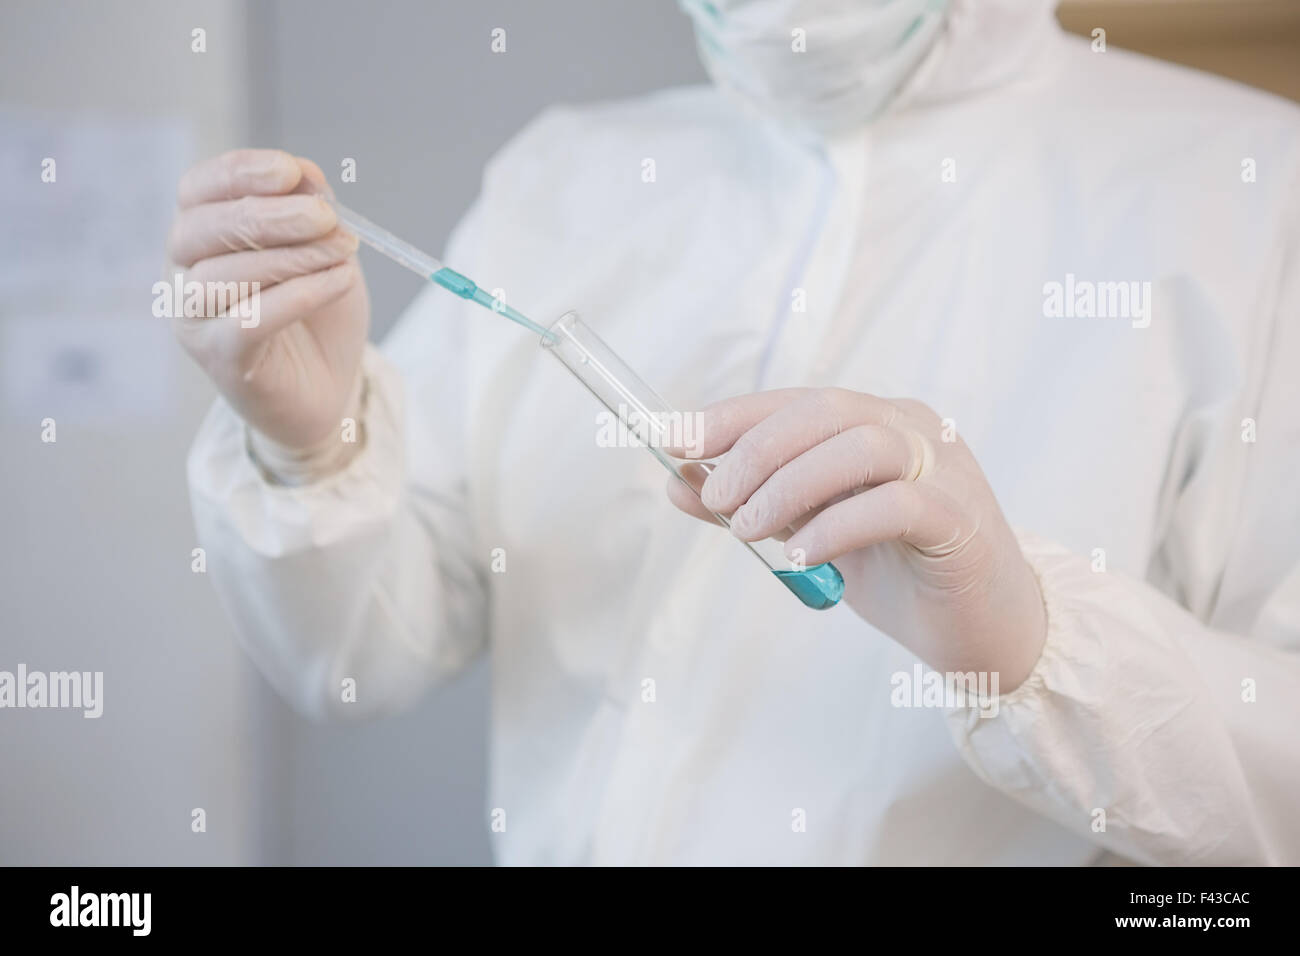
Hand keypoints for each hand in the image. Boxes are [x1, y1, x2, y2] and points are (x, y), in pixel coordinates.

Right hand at [165, 149, 369, 450]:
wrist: (329, 386)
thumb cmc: (318, 314)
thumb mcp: (323, 250)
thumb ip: (310, 211)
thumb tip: (305, 174)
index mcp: (202, 235)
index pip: (198, 188)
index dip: (239, 173)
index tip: (289, 171)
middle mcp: (185, 273)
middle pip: (203, 229)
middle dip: (268, 215)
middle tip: (326, 217)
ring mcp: (195, 319)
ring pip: (224, 276)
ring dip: (291, 257)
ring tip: (343, 251)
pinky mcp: (221, 358)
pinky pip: (249, 320)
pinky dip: (299, 295)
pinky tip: (340, 281)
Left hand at [667, 388, 1046, 689]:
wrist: (984, 631)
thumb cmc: (899, 575)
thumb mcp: (811, 533)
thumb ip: (755, 504)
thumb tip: (678, 484)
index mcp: (877, 422)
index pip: (797, 401)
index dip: (733, 416)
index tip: (676, 439)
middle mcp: (913, 430)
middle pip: (826, 412)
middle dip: (757, 450)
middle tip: (719, 500)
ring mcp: (944, 469)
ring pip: (860, 445)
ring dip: (791, 484)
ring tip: (751, 531)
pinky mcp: (961, 519)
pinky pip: (894, 504)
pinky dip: (836, 525)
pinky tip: (801, 554)